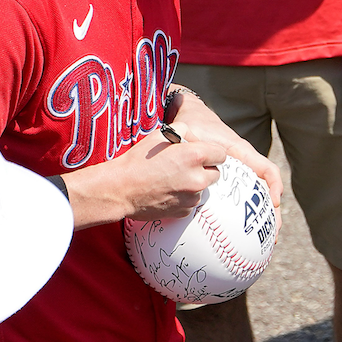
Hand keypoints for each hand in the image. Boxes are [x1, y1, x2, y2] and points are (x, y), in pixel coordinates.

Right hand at [112, 129, 230, 221]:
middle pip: (216, 173)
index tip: (200, 153)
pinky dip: (184, 197)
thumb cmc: (139, 159)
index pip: (221, 154)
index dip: (210, 152)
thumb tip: (196, 138)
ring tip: (173, 178)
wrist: (120, 189)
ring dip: (195, 183)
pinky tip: (168, 190)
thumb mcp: (161, 134)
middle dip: (205, 168)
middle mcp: (198, 179)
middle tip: (186, 165)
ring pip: (204, 188)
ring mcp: (191, 198)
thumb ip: (185, 130)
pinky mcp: (184, 211)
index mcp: (196, 156)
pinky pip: (192, 202)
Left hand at [167, 90, 283, 236]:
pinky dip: (244, 218)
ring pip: (256, 199)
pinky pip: (243, 200)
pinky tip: (236, 237)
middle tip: (272, 237)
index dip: (273, 186)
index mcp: (243, 153)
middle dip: (273, 214)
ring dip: (262, 220)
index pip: (267, 170)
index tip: (274, 203)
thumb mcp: (194, 133)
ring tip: (262, 244)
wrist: (193, 119)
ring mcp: (240, 174)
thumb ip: (194, 145)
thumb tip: (194, 161)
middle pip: (267, 191)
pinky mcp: (231, 181)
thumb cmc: (195, 126)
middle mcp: (246, 165)